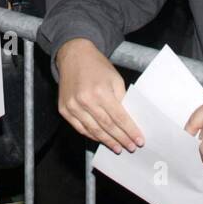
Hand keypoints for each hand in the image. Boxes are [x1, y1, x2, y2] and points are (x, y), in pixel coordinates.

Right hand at [56, 38, 143, 152]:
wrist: (74, 56)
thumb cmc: (97, 66)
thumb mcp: (115, 79)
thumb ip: (121, 99)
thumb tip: (129, 120)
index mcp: (100, 91)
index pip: (119, 117)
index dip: (130, 131)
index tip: (138, 141)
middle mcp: (85, 100)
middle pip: (107, 127)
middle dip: (121, 139)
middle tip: (130, 147)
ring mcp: (72, 106)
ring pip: (93, 131)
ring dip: (107, 141)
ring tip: (117, 148)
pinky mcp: (64, 109)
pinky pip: (80, 128)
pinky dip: (92, 136)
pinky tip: (101, 139)